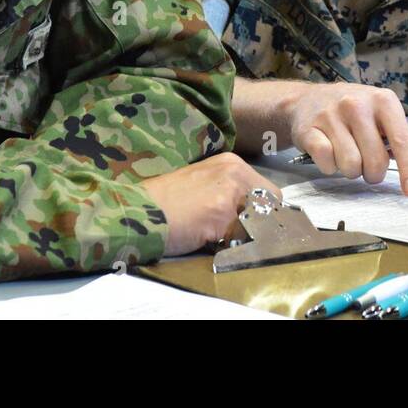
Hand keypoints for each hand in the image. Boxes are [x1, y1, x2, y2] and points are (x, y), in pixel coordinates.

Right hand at [140, 152, 280, 256]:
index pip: (267, 192)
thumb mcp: (203, 185)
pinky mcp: (221, 210)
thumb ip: (229, 193)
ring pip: (259, 221)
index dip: (258, 212)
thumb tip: (253, 215)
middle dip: (256, 222)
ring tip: (216, 237)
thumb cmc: (164, 203)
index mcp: (230, 163)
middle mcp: (235, 169)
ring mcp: (230, 189)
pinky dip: (232, 245)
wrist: (136, 211)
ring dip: (245, 234)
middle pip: (270, 205)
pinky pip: (243, 236)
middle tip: (231, 234)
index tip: (243, 225)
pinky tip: (210, 242)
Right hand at [287, 81, 407, 194]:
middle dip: (373, 173)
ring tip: (348, 157)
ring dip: (351, 171)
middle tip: (367, 164)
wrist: (308, 100)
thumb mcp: (386, 123)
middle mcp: (357, 104)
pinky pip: (326, 162)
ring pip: (350, 165)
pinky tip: (330, 154)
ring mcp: (331, 115)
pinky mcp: (309, 128)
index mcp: (383, 101)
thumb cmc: (355, 115)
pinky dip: (330, 168)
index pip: (402, 141)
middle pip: (375, 160)